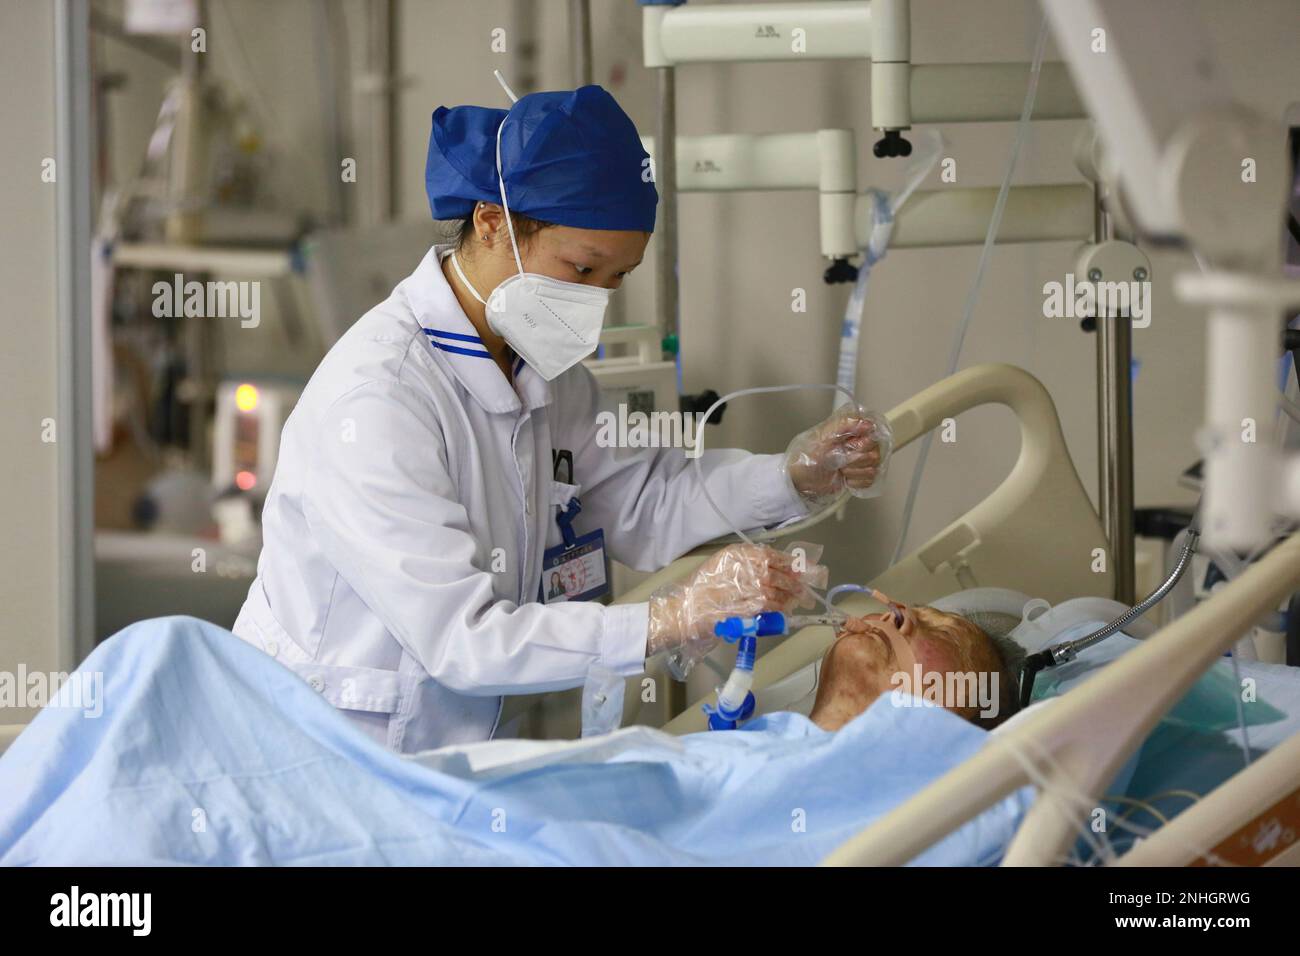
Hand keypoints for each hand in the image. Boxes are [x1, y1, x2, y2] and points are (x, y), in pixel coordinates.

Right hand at [646, 543, 826, 670]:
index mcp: (744, 554)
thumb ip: (746, 562)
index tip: (804, 568)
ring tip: (797, 600)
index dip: (793, 563)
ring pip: (781, 591)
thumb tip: (770, 566)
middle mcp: (752, 567)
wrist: (689, 606)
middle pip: (783, 573)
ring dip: (791, 596)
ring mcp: (754, 587)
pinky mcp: (754, 606)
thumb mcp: (724, 563)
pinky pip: (774, 606)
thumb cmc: (704, 585)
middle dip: (797, 581)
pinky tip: (784, 610)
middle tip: (806, 588)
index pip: (777, 556)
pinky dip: (782, 608)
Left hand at [783, 404, 892, 507]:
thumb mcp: (821, 438)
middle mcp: (858, 442)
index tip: (849, 446)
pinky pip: (871, 479)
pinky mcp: (860, 475)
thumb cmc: (805, 458)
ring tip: (839, 469)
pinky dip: (856, 481)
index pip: (874, 430)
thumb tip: (867, 423)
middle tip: (839, 459)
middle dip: (855, 459)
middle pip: (875, 451)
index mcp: (850, 429)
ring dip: (854, 471)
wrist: (799, 481)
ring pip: (874, 466)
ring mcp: (860, 459)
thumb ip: (844, 426)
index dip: (863, 441)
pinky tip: (844, 478)